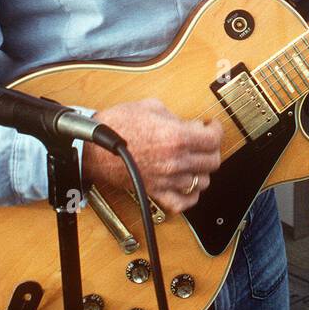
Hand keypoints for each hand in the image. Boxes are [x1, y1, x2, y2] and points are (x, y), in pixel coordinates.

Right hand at [83, 98, 221, 214]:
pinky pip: (182, 203)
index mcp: (176, 137)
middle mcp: (175, 161)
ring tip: (194, 161)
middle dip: (212, 149)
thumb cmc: (115, 125)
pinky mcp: (155, 191)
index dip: (217, 130)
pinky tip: (188, 185)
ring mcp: (166, 179)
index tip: (211, 127)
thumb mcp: (150, 106)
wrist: (92, 147)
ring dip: (202, 170)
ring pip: (202, 182)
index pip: (214, 139)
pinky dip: (190, 197)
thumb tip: (188, 124)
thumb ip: (175, 116)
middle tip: (204, 142)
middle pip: (212, 162)